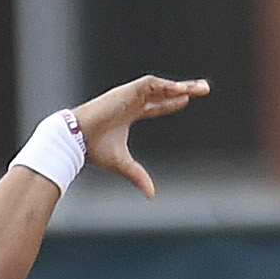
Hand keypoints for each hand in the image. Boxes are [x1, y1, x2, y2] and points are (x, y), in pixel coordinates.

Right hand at [72, 75, 209, 197]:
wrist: (76, 138)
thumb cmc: (93, 149)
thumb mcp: (123, 164)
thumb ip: (138, 176)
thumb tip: (151, 195)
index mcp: (128, 114)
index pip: (154, 106)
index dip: (171, 103)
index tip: (187, 101)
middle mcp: (130, 102)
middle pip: (162, 92)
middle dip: (183, 90)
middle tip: (203, 89)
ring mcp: (128, 95)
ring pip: (159, 85)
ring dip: (180, 85)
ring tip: (199, 88)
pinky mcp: (125, 92)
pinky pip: (151, 83)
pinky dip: (167, 86)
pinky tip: (182, 91)